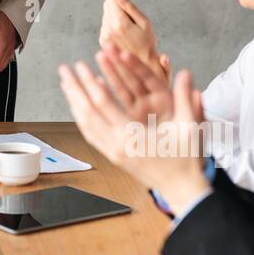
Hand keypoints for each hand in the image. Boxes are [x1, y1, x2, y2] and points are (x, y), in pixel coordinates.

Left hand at [58, 43, 208, 213]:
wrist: (181, 189)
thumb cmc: (185, 160)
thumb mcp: (189, 127)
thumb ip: (185, 98)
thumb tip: (185, 73)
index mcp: (132, 136)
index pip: (103, 103)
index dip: (90, 82)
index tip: (81, 65)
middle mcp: (117, 145)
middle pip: (87, 112)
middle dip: (74, 89)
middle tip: (64, 70)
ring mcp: (112, 152)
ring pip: (85, 124)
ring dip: (74, 103)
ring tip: (66, 84)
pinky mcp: (113, 157)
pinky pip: (90, 135)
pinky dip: (81, 119)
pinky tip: (78, 108)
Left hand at [99, 0, 166, 78]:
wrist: (142, 63)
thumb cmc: (147, 42)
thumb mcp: (145, 23)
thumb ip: (130, 8)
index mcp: (119, 23)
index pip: (110, 0)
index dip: (121, 3)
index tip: (129, 12)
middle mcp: (108, 29)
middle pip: (107, 7)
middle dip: (118, 11)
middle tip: (130, 24)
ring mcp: (104, 36)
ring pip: (106, 16)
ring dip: (115, 20)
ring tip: (128, 32)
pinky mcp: (102, 41)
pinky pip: (105, 26)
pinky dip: (112, 28)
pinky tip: (122, 36)